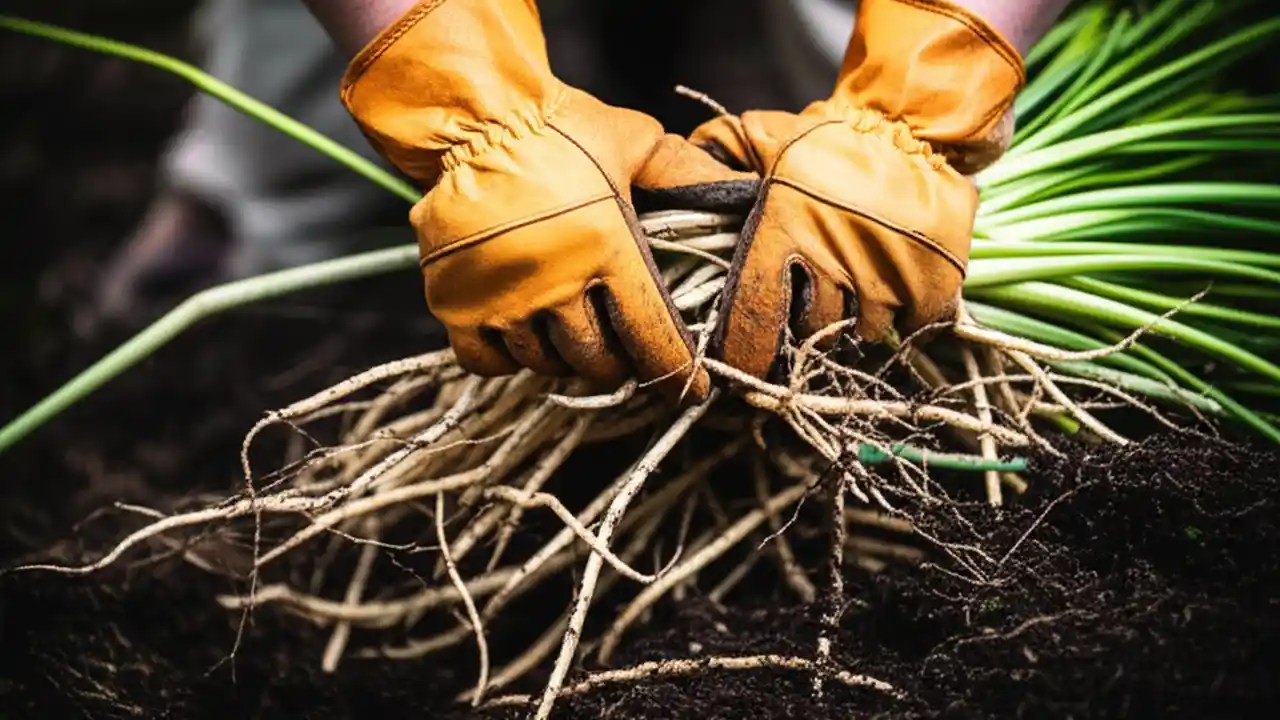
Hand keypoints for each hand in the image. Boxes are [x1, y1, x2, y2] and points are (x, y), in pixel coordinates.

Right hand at [340, 0, 753, 400]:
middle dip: (617, 363)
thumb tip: (745, 190)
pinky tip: (521, 332)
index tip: (689, 391)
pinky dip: (507, 358)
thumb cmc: (561, 130)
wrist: (473, 118)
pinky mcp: (455, 303)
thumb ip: (688, 173)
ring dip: (562, 357)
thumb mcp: (635, 143)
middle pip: (597, 363)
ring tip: (569, 330)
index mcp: (609, 250)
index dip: (676, 374)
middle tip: (619, 346)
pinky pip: (488, 362)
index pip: (652, 339)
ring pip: (544, 363)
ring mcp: (501, 298)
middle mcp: (555, 285)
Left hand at [690, 0, 1024, 378]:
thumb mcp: (760, 136)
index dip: (746, 353)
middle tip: (812, 312)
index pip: (754, 318)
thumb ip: (714, 156)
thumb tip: (674, 183)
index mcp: (783, 231)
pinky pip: (912, 327)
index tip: (744, 366)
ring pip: (863, 333)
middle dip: (809, 330)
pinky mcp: (932, 282)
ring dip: (857, 320)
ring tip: (855, 293)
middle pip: (813, 332)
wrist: (912, 122)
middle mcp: (832, 260)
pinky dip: (904, 318)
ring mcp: (886, 275)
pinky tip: (894, 291)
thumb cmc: (827, 138)